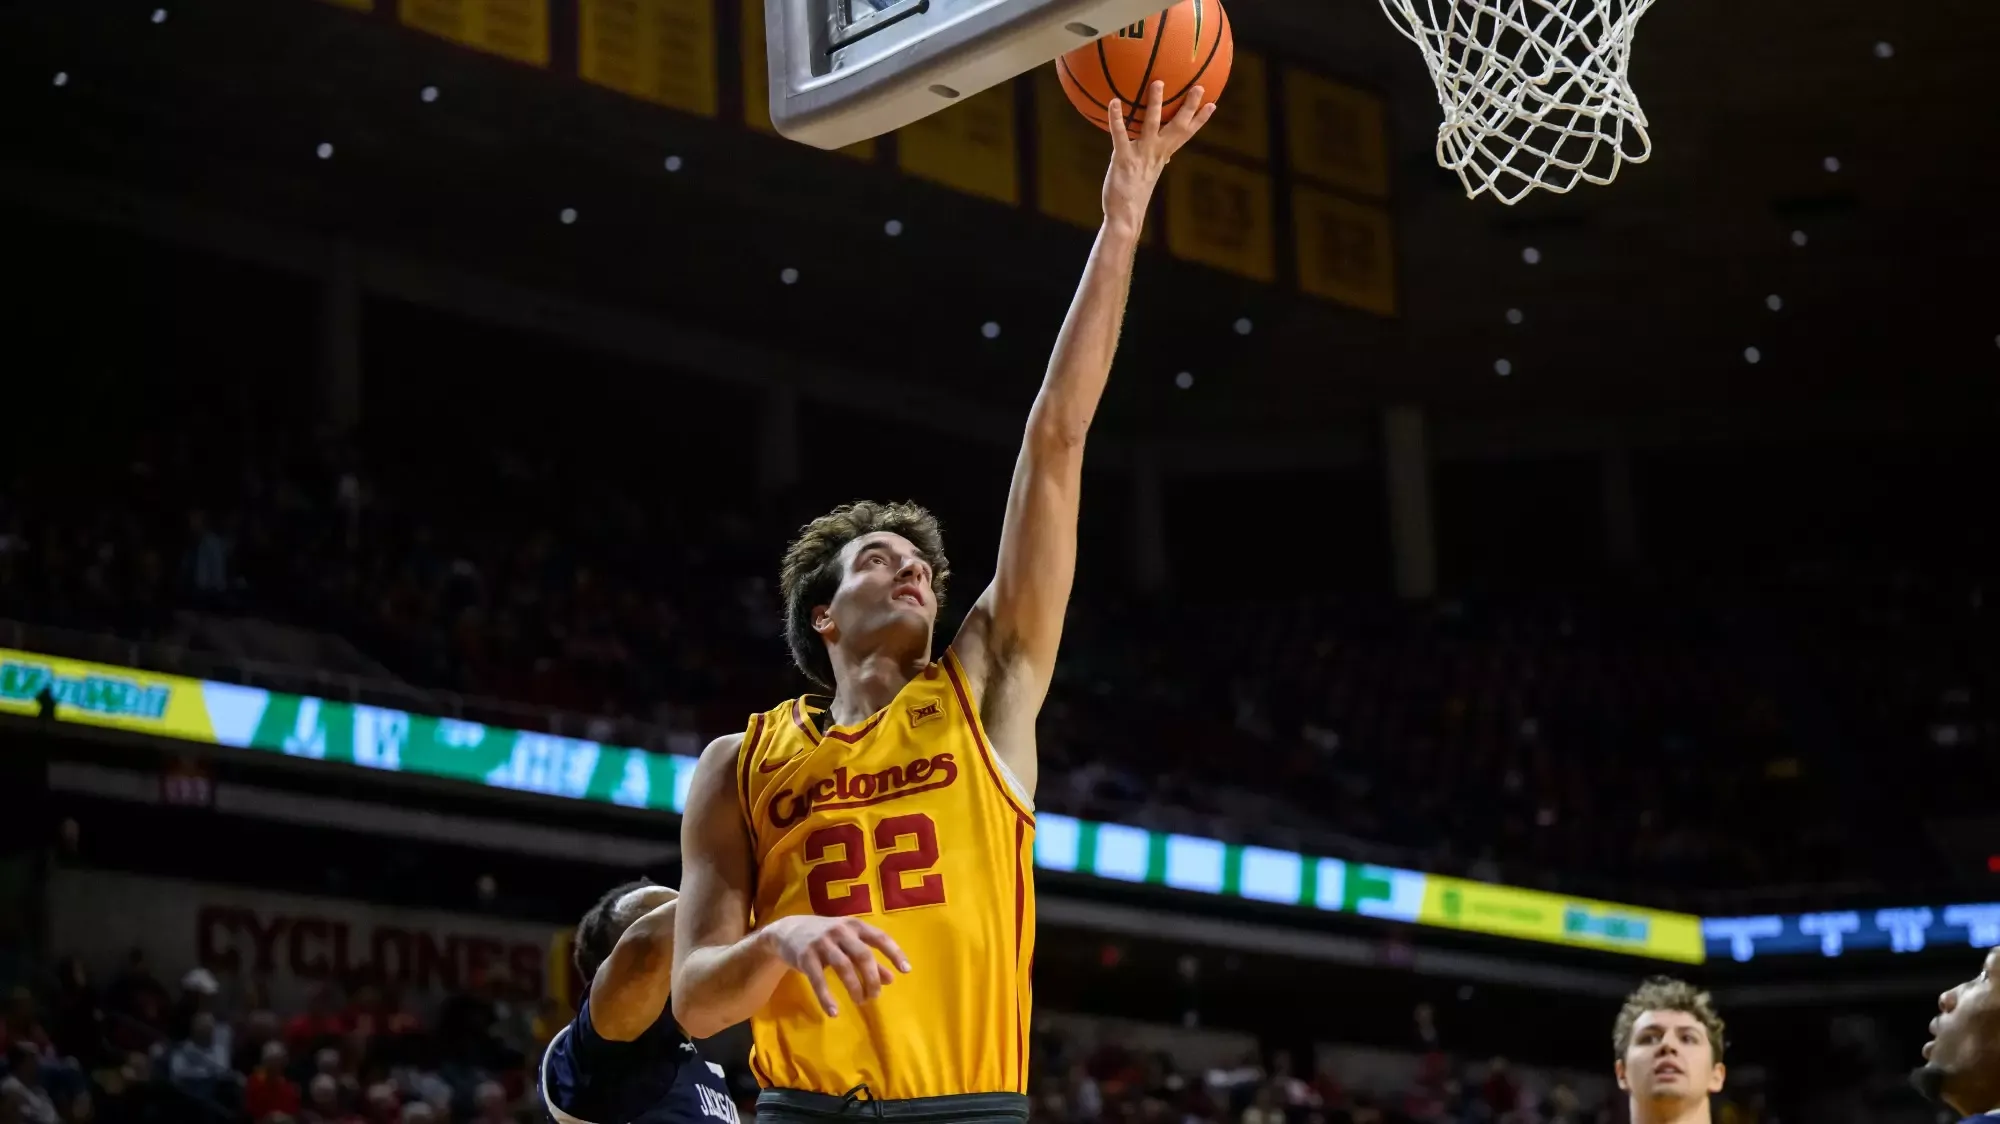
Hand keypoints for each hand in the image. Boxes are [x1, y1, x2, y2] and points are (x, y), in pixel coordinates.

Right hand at [761, 914, 910, 1017]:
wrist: (788, 931)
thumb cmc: (826, 938)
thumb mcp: (849, 943)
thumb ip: (871, 960)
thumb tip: (891, 979)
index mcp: (855, 926)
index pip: (880, 938)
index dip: (894, 953)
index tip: (906, 970)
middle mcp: (841, 931)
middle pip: (862, 955)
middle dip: (872, 977)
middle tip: (875, 996)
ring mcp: (822, 943)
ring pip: (843, 966)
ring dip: (854, 987)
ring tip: (861, 1001)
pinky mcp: (805, 956)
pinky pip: (818, 979)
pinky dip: (826, 997)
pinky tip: (834, 1012)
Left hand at [1103, 80, 1216, 228]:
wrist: (1125, 216)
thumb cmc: (1134, 195)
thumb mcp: (1149, 174)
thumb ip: (1155, 161)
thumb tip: (1165, 158)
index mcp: (1163, 155)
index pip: (1186, 134)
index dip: (1200, 119)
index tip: (1212, 104)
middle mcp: (1156, 153)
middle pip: (1178, 127)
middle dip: (1189, 107)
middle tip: (1199, 87)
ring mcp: (1141, 155)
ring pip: (1152, 125)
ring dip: (1156, 103)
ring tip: (1158, 83)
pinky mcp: (1123, 159)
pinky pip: (1120, 135)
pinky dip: (1117, 118)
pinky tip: (1114, 102)